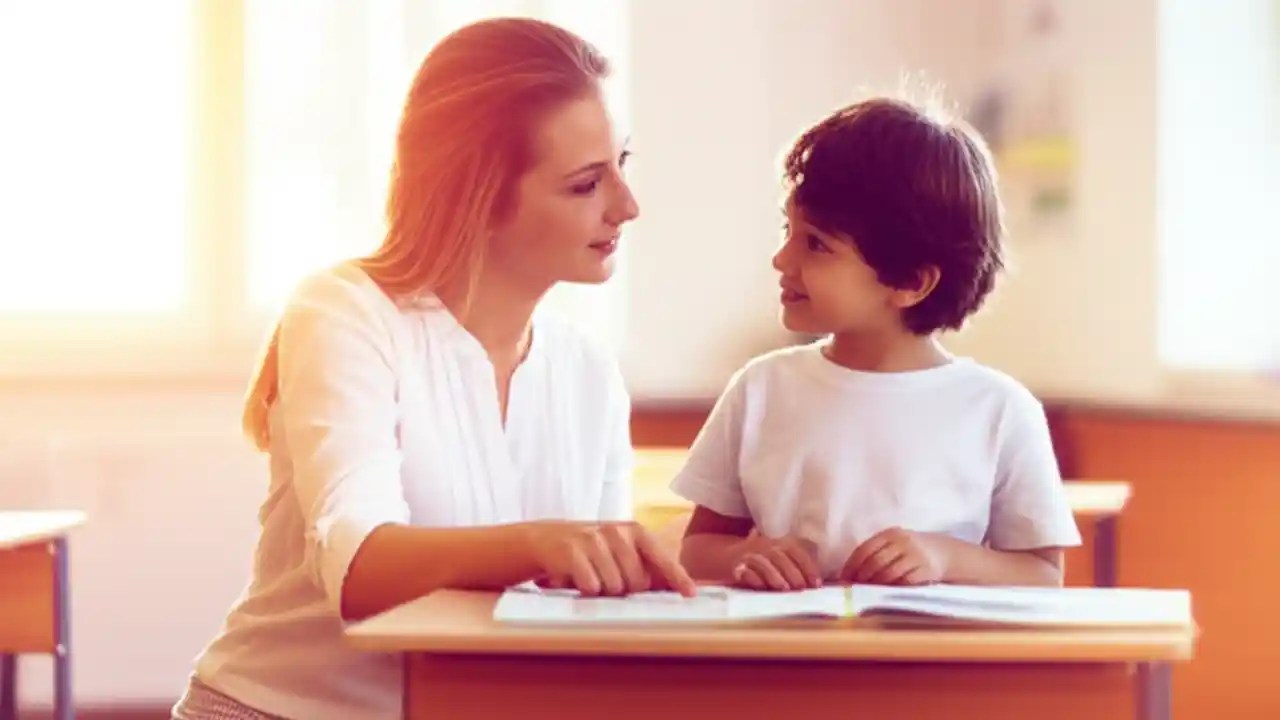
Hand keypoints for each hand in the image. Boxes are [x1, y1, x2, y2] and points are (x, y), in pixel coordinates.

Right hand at [525, 521, 696, 596]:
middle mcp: (617, 531)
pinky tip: (576, 578)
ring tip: (590, 576)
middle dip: (625, 590)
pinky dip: (585, 590)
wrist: (543, 538)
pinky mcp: (573, 552)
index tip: (690, 594)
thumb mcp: (619, 550)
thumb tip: (677, 588)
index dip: (677, 578)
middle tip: (607, 579)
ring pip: (614, 588)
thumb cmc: (589, 550)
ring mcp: (594, 540)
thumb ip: (645, 567)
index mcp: (634, 531)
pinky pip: (591, 587)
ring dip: (603, 591)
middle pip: (637, 582)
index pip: (661, 557)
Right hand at [732, 533, 822, 590]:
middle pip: (780, 556)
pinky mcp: (736, 567)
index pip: (796, 550)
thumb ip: (800, 564)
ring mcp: (749, 556)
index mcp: (780, 543)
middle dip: (792, 572)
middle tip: (801, 588)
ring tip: (784, 589)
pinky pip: (744, 571)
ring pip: (762, 562)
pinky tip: (761, 587)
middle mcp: (765, 546)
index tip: (817, 583)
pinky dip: (753, 578)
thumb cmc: (764, 561)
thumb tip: (823, 581)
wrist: (728, 557)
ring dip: (774, 575)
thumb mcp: (783, 557)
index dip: (808, 566)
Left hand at [840, 527, 951, 585]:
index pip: (865, 549)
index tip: (843, 578)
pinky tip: (887, 593)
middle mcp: (903, 542)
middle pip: (875, 562)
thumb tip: (849, 575)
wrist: (944, 552)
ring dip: (876, 585)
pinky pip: (905, 582)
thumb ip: (875, 554)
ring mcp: (916, 555)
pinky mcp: (926, 569)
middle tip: (854, 589)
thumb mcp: (894, 544)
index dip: (852, 565)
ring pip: (889, 573)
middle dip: (862, 577)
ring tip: (868, 592)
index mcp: (890, 534)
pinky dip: (893, 588)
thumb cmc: (910, 550)